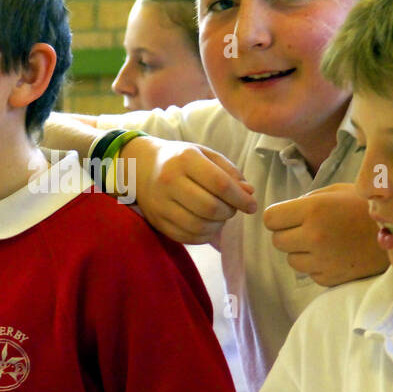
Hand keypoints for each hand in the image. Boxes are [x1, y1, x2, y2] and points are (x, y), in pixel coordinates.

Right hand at [124, 136, 256, 243]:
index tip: (251, 205)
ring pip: (199, 225)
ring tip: (220, 216)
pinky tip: (208, 225)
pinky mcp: (157, 221)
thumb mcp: (205, 155)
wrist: (140, 168)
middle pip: (210, 207)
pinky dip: (204, 235)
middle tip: (232, 209)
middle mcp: (169, 181)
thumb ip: (229, 172)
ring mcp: (160, 203)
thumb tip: (249, 192)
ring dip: (218, 225)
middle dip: (229, 212)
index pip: (219, 183)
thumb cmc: (180, 159)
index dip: (240, 198)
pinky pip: (187, 236)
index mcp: (185, 159)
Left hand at [262, 183, 386, 285]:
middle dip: (288, 234)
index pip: (270, 219)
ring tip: (324, 242)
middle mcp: (314, 236)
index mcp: (313, 210)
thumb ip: (309, 200)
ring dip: (301, 252)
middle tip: (307, 229)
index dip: (278, 217)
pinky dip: (318, 266)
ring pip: (292, 260)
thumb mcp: (338, 191)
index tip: (289, 216)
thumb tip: (287, 212)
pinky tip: (335, 254)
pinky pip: (311, 274)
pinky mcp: (331, 278)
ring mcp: (322, 260)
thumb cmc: (368, 207)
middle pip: (277, 241)